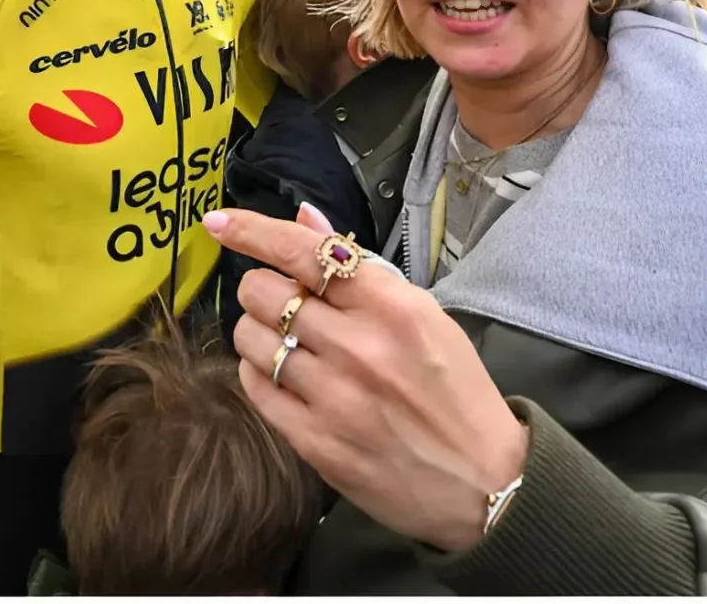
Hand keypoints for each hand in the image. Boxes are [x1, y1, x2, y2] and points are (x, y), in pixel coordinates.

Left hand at [210, 203, 529, 551]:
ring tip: (290, 346)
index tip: (217, 222)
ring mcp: (336, 400)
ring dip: (258, 333)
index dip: (251, 231)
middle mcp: (359, 349)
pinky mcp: (318, 445)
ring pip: (250, 338)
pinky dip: (259, 374)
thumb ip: (360, 268)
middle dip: (263, 290)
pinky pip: (255, 388)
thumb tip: (304, 218)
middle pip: (262, 292)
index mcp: (391, 309)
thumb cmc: (456, 393)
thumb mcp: (425, 317)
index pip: (302, 252)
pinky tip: (286, 379)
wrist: (489, 489)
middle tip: (287, 307)